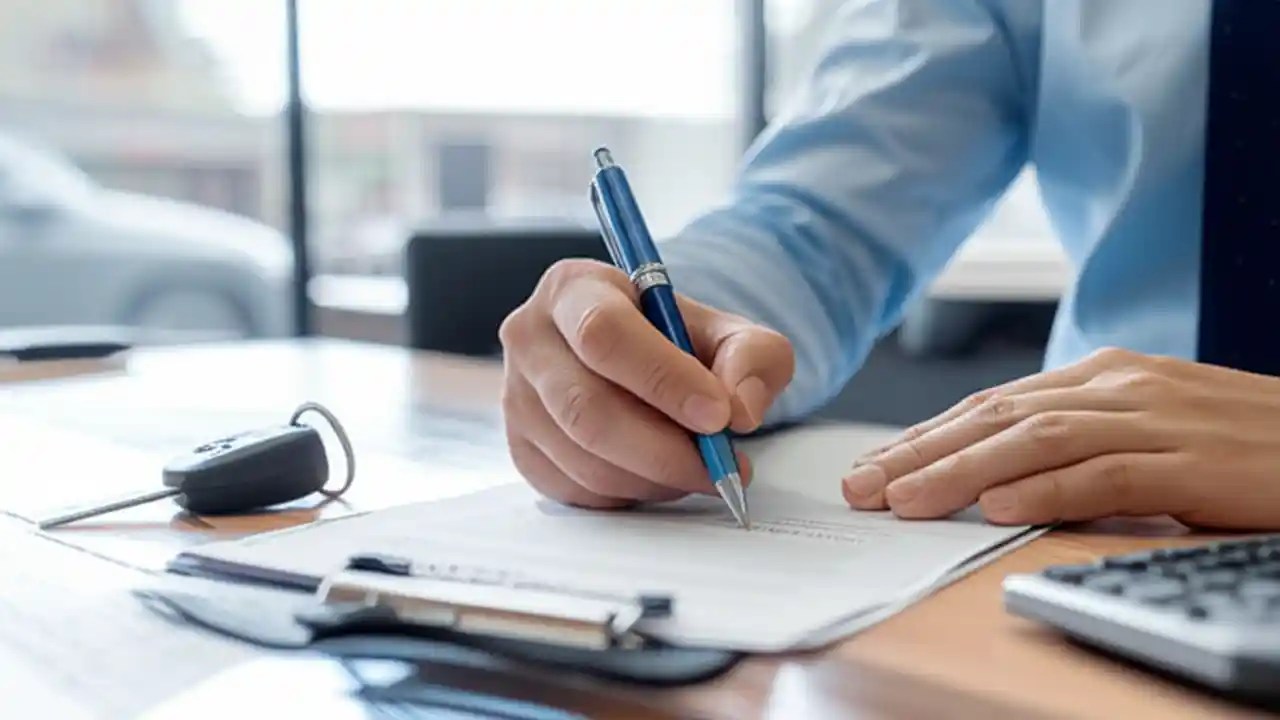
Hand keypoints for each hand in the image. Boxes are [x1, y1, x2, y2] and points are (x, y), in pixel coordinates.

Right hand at [499, 259, 794, 508]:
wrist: (642, 364)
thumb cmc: (678, 342)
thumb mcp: (729, 332)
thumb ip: (752, 357)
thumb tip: (739, 410)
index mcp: (573, 288)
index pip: (603, 333)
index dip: (662, 379)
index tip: (717, 415)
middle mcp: (530, 338)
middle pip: (585, 408)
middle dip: (664, 449)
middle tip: (720, 466)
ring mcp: (517, 398)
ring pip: (583, 457)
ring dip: (654, 477)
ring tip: (698, 469)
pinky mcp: (521, 449)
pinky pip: (575, 489)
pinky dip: (631, 494)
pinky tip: (661, 475)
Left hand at [842, 347, 1279, 529]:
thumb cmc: (1239, 441)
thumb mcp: (1147, 425)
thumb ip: (1079, 438)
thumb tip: (999, 473)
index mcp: (1103, 374)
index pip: (993, 404)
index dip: (926, 435)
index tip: (874, 464)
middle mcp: (1119, 386)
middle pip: (997, 418)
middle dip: (920, 452)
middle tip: (861, 485)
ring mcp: (1155, 419)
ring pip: (1035, 441)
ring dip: (961, 472)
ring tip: (904, 500)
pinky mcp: (1191, 462)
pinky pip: (1107, 473)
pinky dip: (1048, 491)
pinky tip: (999, 508)